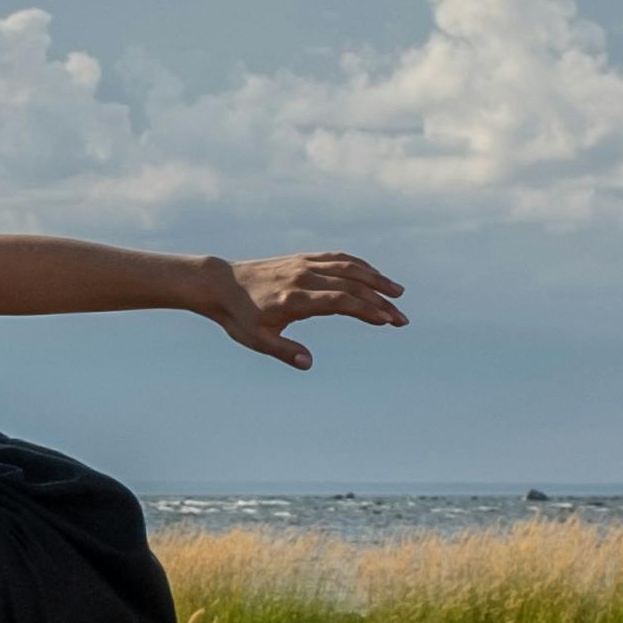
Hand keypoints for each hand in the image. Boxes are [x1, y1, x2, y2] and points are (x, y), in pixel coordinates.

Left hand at [209, 249, 407, 366]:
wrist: (220, 284)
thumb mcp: (257, 340)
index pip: (340, 302)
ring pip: (349, 268)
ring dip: (376, 279)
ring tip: (397, 292)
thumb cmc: (239, 316)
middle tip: (401, 318)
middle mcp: (304, 278)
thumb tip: (309, 364)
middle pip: (352, 285)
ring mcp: (305, 264)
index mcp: (294, 299)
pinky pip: (338, 258)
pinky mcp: (303, 258)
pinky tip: (372, 275)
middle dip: (380, 301)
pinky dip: (359, 265)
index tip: (386, 321)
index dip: (366, 311)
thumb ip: (285, 352)